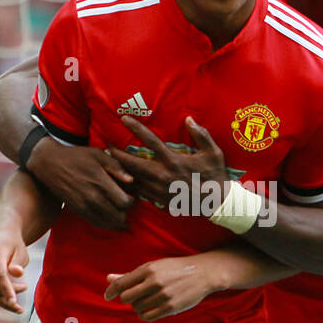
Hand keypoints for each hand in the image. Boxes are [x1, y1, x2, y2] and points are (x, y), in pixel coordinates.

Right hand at [0, 226, 30, 314]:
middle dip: (7, 298)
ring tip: (16, 302)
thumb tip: (18, 273)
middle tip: (21, 306)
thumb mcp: (21, 252)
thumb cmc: (14, 246)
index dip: (7, 289)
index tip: (15, 302)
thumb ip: (18, 263)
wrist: (0, 237)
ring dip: (1, 301)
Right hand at [28, 138, 134, 229]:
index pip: (124, 202)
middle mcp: (92, 197)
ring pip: (108, 223)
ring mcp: (84, 206)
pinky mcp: (77, 211)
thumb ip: (117, 167)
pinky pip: (96, 223)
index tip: (131, 195)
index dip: (131, 201)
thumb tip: (131, 180)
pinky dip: (106, 223)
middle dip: (126, 211)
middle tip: (125, 203)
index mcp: (100, 182)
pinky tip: (110, 218)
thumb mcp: (99, 155)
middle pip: (118, 216)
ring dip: (117, 219)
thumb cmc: (77, 156)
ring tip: (119, 210)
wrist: (50, 164)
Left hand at [103, 256, 223, 320]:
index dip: (111, 291)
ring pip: (137, 308)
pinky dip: (145, 314)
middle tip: (136, 297)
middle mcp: (154, 282)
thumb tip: (108, 278)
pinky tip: (150, 309)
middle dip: (128, 299)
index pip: (121, 283)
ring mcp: (162, 295)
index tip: (107, 296)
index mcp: (148, 269)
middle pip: (126, 298)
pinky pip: (148, 316)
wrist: (203, 273)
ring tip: (148, 300)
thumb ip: (131, 275)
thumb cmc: (175, 269)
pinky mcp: (170, 307)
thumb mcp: (153, 267)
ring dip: (138, 306)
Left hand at [106, 116, 228, 210]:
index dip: (136, 128)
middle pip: (133, 163)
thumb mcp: (213, 152)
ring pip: (134, 179)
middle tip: (105, 147)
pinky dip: (129, 185)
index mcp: (174, 160)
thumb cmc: (216, 175)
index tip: (124, 119)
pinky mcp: (160, 199)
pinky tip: (121, 181)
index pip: (150, 140)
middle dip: (117, 155)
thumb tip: (189, 119)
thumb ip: (201, 135)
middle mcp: (163, 174)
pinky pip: (140, 192)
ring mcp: (160, 189)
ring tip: (108, 164)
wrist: (217, 203)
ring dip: (120, 171)